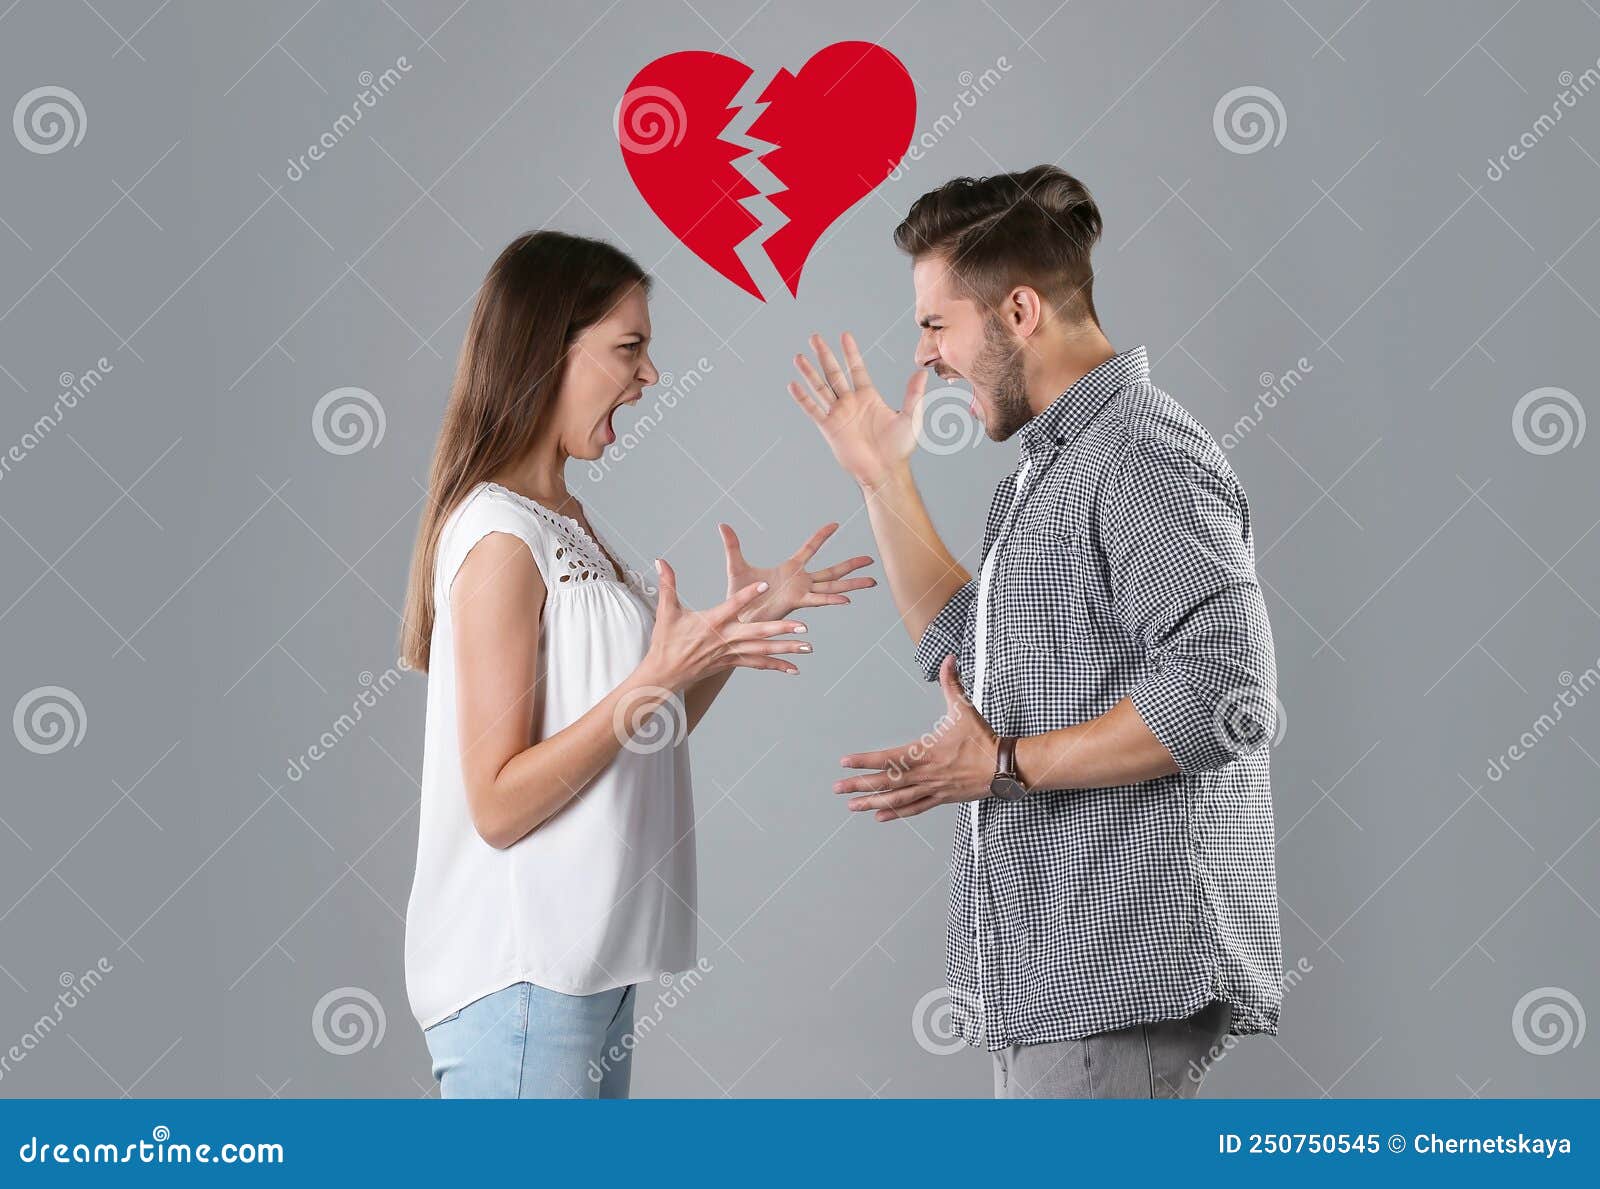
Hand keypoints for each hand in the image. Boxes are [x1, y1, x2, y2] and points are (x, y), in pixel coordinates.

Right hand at [642, 558, 810, 688]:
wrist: (665, 674)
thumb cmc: (666, 641)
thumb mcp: (666, 611)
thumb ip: (668, 584)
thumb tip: (660, 559)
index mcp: (711, 621)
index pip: (732, 605)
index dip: (748, 594)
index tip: (764, 584)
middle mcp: (725, 638)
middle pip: (757, 632)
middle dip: (781, 628)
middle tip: (803, 625)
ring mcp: (730, 652)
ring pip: (763, 651)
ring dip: (786, 648)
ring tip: (809, 646)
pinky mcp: (732, 663)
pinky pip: (758, 664)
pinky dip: (777, 665)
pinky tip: (795, 667)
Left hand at [720, 520, 875, 623]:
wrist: (736, 618)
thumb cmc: (738, 596)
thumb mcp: (735, 565)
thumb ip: (732, 545)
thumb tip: (722, 525)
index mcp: (789, 569)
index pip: (810, 548)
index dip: (822, 537)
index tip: (835, 524)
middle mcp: (800, 582)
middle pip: (832, 571)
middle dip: (851, 565)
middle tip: (870, 560)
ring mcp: (801, 593)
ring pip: (832, 586)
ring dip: (851, 584)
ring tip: (872, 581)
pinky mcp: (796, 604)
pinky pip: (817, 600)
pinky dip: (831, 599)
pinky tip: (846, 599)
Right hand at [789, 331, 927, 489]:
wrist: (885, 471)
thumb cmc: (899, 448)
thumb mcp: (910, 417)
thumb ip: (913, 394)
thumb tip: (922, 373)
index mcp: (869, 396)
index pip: (857, 368)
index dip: (850, 352)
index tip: (844, 335)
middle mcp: (851, 402)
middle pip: (834, 373)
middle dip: (825, 355)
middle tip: (815, 337)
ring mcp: (839, 414)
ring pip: (820, 388)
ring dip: (809, 372)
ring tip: (799, 356)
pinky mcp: (829, 428)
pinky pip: (813, 410)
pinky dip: (803, 398)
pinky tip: (793, 385)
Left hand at [833, 656, 997, 820]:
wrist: (1004, 767)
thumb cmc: (983, 738)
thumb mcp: (965, 708)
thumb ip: (952, 683)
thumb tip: (949, 659)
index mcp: (925, 752)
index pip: (888, 757)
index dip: (865, 760)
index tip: (845, 762)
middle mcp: (925, 773)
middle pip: (886, 782)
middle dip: (860, 785)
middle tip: (838, 788)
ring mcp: (933, 788)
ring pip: (897, 799)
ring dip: (873, 803)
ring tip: (852, 806)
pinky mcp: (942, 798)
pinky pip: (915, 807)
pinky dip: (897, 813)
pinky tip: (880, 816)